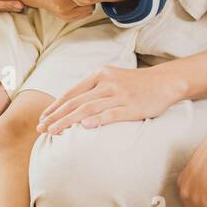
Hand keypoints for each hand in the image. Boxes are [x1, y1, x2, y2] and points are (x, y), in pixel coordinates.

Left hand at [37, 63, 185, 134]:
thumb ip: (93, 89)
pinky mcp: (131, 107)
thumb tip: (72, 106)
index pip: (71, 93)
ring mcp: (119, 95)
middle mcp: (106, 83)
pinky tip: (83, 127)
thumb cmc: (134, 84)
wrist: (164, 82)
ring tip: (54, 132)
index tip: (42, 119)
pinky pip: (111, 114)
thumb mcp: (111, 78)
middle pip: (75, 102)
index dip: (55, 106)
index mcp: (99, 75)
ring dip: (68, 121)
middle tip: (41, 129)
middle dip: (56, 116)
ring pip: (88, 109)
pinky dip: (96, 120)